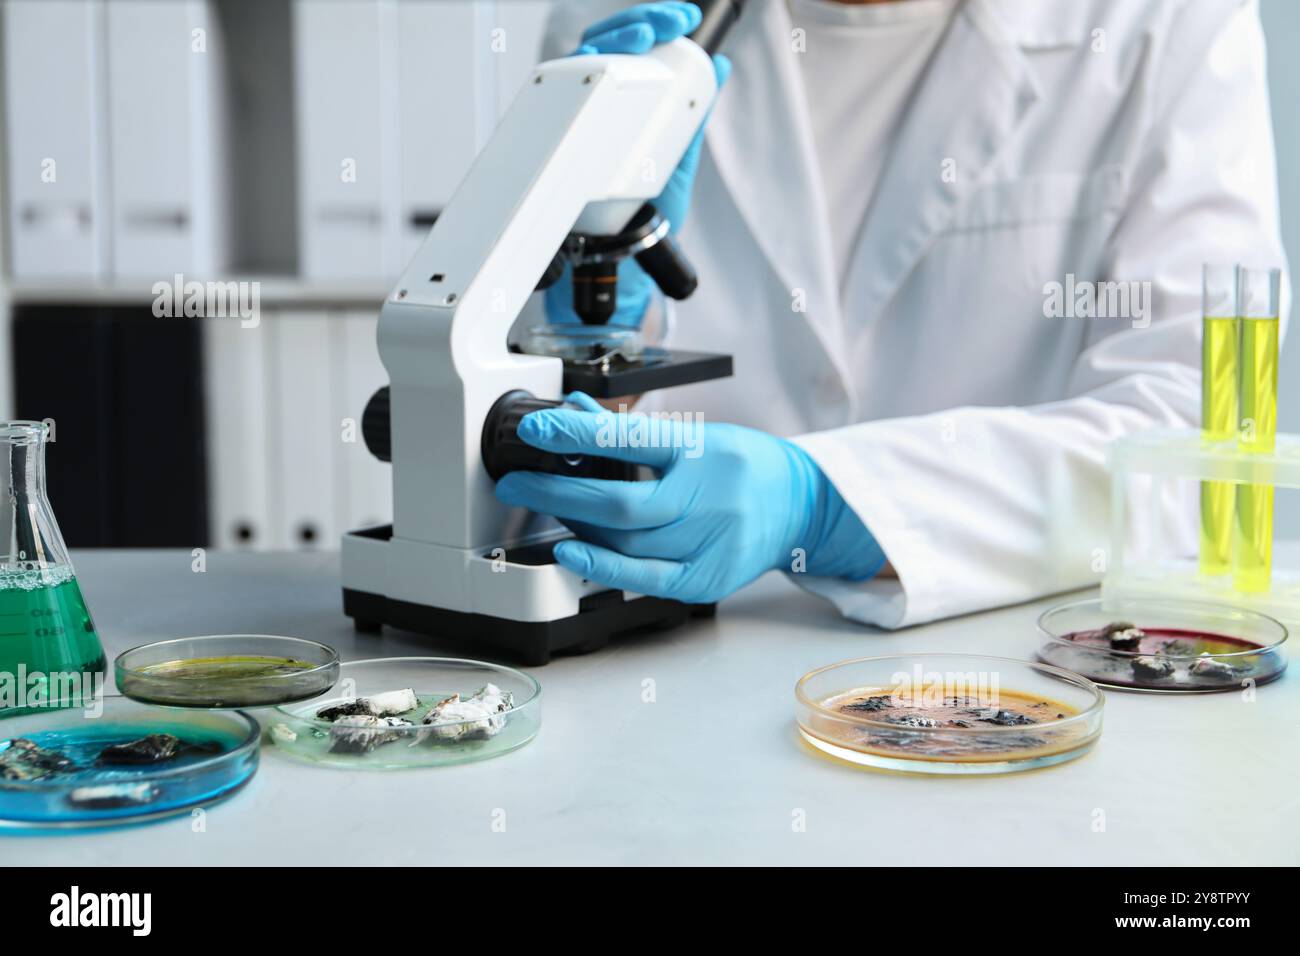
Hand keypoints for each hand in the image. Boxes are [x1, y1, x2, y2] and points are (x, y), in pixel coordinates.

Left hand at [495, 393, 885, 603]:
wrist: (798, 507)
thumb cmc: (740, 467)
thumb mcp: (695, 435)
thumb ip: (633, 432)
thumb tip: (575, 413)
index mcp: (704, 452)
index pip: (631, 439)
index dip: (578, 434)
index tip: (538, 428)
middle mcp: (709, 499)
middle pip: (620, 503)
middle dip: (558, 492)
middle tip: (516, 482)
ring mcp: (709, 544)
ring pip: (626, 542)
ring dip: (575, 525)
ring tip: (547, 508)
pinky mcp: (705, 579)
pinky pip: (644, 577)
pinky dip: (602, 566)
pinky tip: (572, 552)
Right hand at [545, 2, 731, 327]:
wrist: (618, 265)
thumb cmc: (639, 219)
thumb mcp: (678, 161)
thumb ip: (695, 117)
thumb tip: (721, 67)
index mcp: (622, 105)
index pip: (632, 49)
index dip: (656, 24)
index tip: (686, 20)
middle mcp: (590, 106)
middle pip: (604, 44)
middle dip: (638, 23)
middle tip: (669, 23)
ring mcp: (566, 120)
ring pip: (578, 61)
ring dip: (610, 40)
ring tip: (642, 36)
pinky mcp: (547, 139)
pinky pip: (550, 98)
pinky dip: (571, 74)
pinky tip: (594, 63)